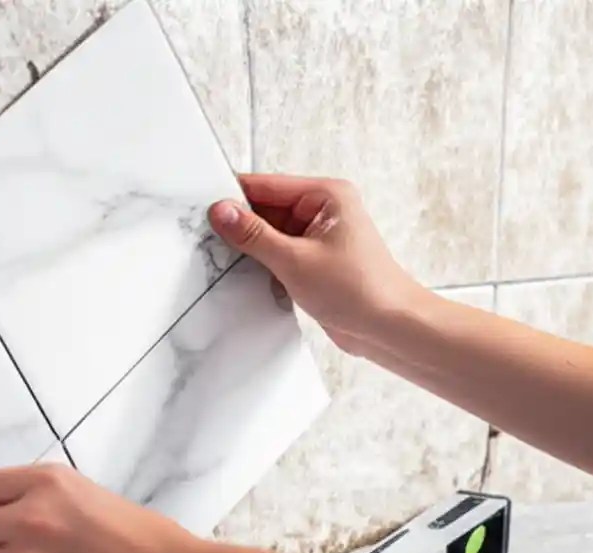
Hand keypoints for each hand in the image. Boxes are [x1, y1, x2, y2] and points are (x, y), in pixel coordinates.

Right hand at [208, 174, 429, 355]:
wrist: (390, 328)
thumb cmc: (358, 290)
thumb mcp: (294, 260)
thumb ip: (253, 235)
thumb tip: (221, 211)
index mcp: (326, 195)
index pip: (266, 185)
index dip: (233, 197)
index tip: (202, 210)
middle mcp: (323, 210)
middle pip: (265, 209)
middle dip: (241, 226)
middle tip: (209, 242)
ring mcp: (318, 236)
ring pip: (269, 234)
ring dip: (252, 249)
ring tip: (231, 263)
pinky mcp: (314, 260)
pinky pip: (278, 253)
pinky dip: (263, 264)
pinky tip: (250, 276)